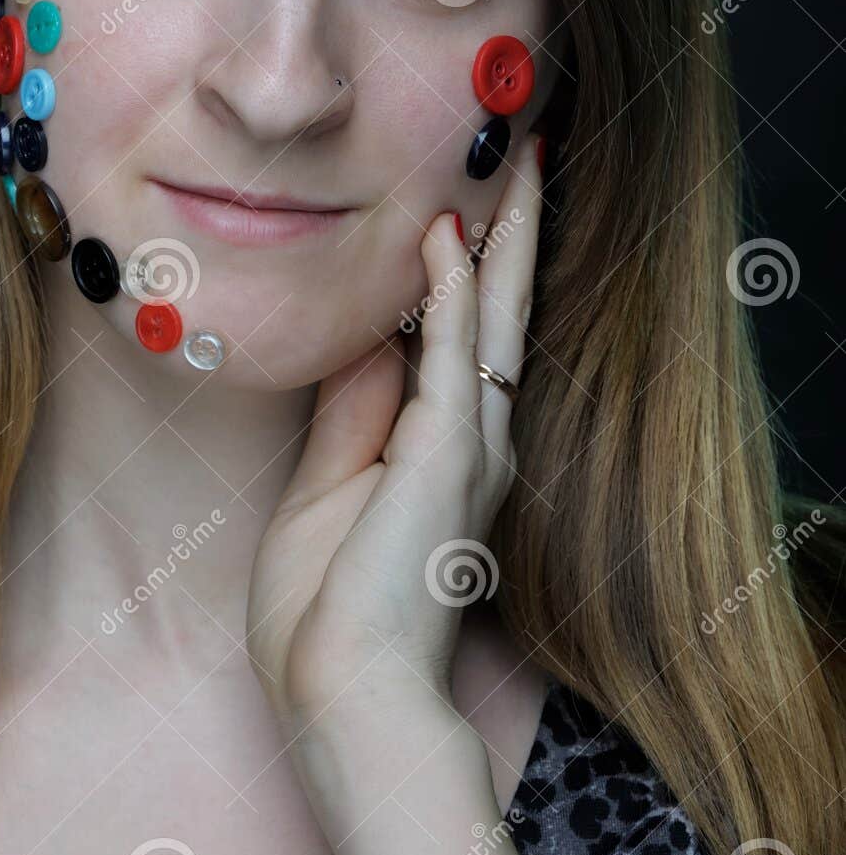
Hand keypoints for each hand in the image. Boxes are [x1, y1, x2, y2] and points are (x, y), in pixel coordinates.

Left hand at [246, 133, 544, 743]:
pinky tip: (447, 234)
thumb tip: (363, 343)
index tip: (463, 205)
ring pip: (493, 317)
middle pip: (500, 313)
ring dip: (502, 237)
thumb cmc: (328, 615)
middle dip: (513, 234)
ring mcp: (468, 446)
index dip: (470, 269)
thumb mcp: (325, 493)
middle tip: (528, 158)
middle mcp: (474, 440)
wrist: (343, 695)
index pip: (465, 339)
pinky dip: (450, 289)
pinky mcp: (446, 454)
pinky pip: (453, 353)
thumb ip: (349, 417)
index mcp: (445, 452)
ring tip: (518, 165)